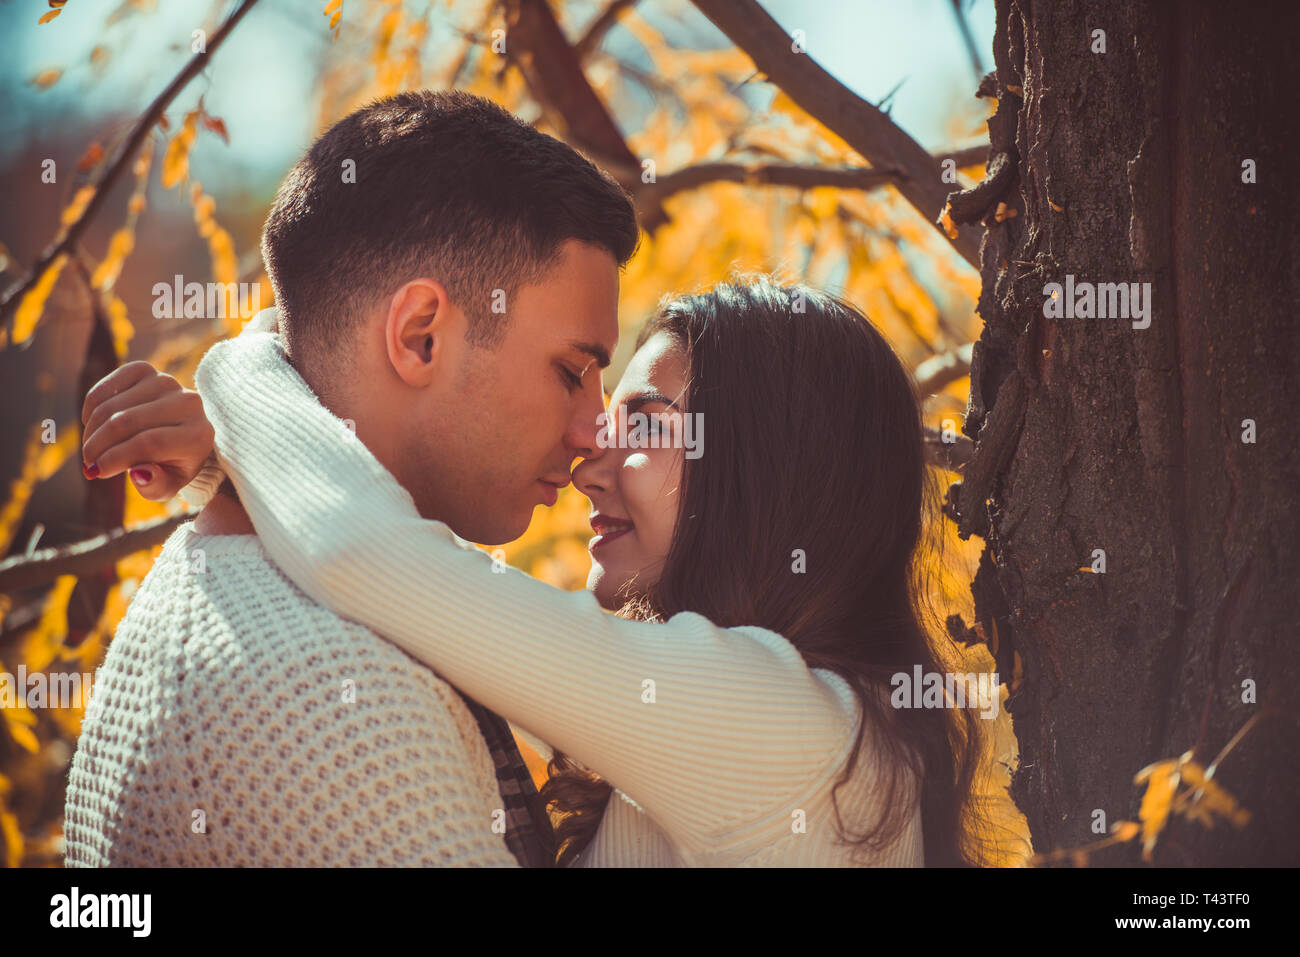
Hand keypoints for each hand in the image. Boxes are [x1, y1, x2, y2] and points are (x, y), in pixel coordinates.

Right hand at [81, 361, 215, 500]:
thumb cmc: (173, 464)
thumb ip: (156, 486)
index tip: (95, 472)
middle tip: (88, 464)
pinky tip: (92, 426)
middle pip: (126, 423)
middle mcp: (188, 403)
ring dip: (91, 432)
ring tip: (92, 449)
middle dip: (97, 446)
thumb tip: (139, 474)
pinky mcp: (145, 371)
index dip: (115, 458)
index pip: (148, 443)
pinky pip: (104, 389)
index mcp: (198, 435)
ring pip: (111, 407)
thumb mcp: (168, 484)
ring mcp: (166, 382)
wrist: (184, 432)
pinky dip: (90, 410)